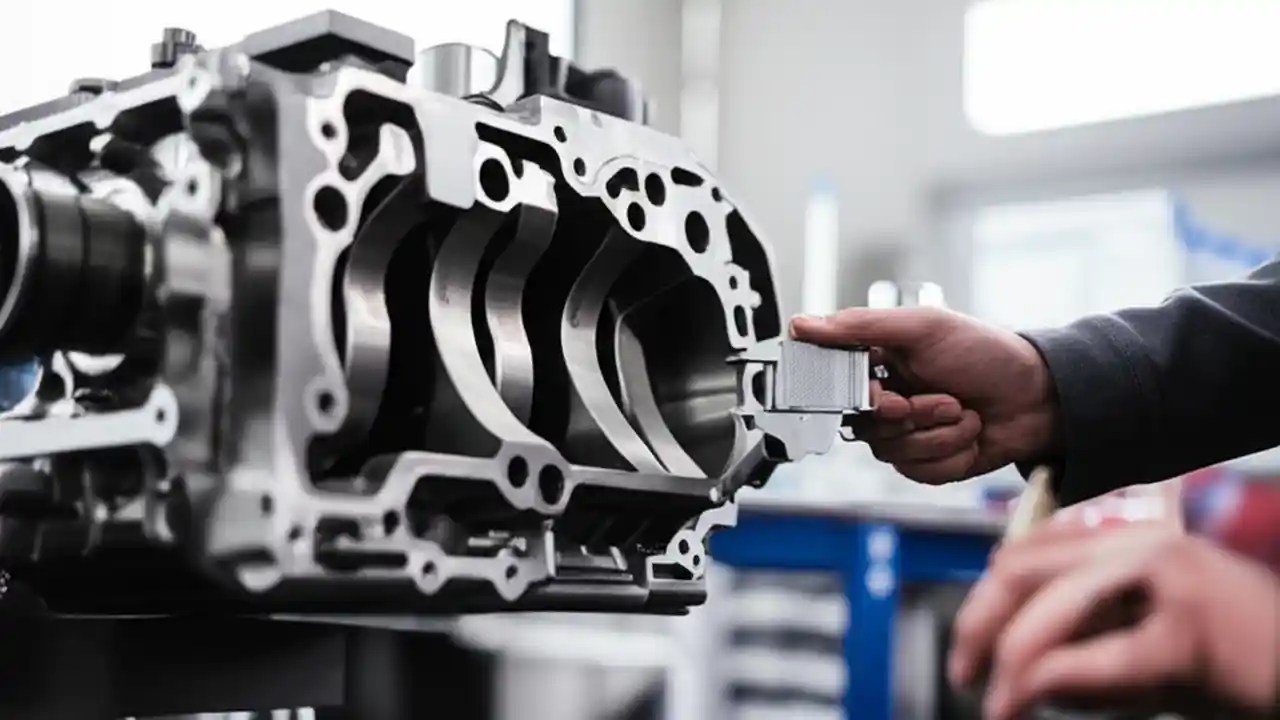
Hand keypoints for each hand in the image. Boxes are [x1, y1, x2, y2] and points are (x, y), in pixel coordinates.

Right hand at [791, 307, 1057, 483]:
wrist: (1040, 398)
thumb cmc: (988, 354)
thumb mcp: (924, 327)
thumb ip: (860, 326)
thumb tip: (803, 324)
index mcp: (877, 362)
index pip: (836, 385)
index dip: (859, 395)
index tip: (883, 390)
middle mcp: (886, 398)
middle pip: (865, 425)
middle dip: (912, 415)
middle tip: (945, 398)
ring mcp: (906, 432)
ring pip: (892, 451)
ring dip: (937, 435)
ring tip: (964, 413)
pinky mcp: (927, 461)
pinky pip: (918, 471)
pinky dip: (950, 456)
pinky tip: (969, 436)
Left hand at [950, 522, 1279, 718]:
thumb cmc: (1232, 662)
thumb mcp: (1143, 631)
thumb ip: (1084, 621)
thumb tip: (1002, 636)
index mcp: (1131, 535)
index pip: (1030, 551)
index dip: (985, 599)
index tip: (968, 645)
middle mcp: (1145, 544)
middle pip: (1026, 570)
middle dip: (979, 623)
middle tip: (964, 672)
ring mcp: (1169, 581)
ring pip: (1051, 609)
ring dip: (1011, 662)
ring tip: (998, 704)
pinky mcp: (1187, 635)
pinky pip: (1094, 658)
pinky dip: (1048, 680)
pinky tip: (1028, 698)